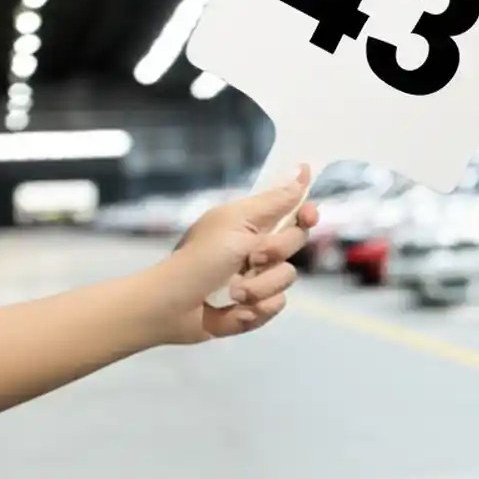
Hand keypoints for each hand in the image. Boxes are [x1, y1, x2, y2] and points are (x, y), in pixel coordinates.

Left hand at [150, 166, 319, 344]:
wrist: (171, 306)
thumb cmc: (199, 259)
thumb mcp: (236, 223)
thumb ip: (274, 202)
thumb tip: (303, 169)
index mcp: (253, 224)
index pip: (293, 212)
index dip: (306, 213)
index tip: (308, 216)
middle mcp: (260, 249)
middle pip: (296, 243)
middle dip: (275, 252)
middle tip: (251, 258)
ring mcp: (259, 279)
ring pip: (287, 278)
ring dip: (260, 286)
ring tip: (233, 292)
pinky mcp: (256, 308)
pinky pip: (276, 305)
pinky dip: (256, 309)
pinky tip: (234, 309)